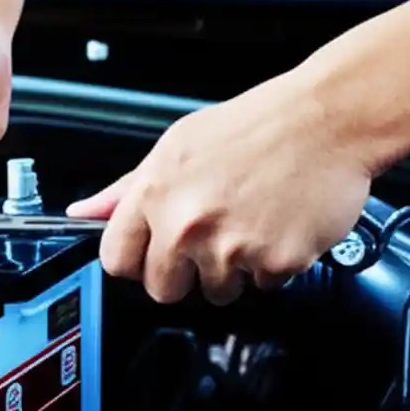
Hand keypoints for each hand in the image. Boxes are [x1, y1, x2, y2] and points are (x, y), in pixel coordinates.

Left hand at [68, 73, 371, 304]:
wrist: (326, 118)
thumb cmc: (253, 127)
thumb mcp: (174, 146)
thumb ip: (124, 190)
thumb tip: (83, 213)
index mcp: (154, 195)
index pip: (116, 260)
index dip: (135, 261)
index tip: (151, 255)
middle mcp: (185, 225)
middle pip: (162, 288)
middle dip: (183, 272)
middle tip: (210, 236)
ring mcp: (229, 247)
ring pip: (215, 292)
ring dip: (231, 269)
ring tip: (248, 222)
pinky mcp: (274, 262)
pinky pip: (263, 286)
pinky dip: (272, 265)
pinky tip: (276, 226)